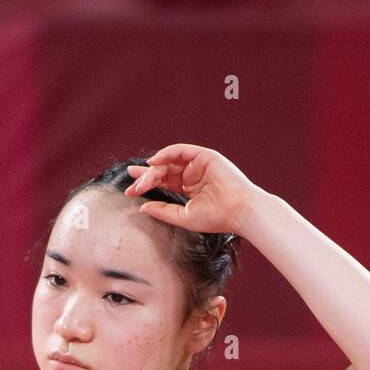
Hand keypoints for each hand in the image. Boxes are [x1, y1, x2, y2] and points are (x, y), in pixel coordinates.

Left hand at [125, 145, 263, 236]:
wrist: (238, 211)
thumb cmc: (216, 218)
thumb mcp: (183, 217)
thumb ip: (163, 211)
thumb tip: (142, 207)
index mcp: (189, 189)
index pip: (164, 183)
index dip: (146, 185)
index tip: (130, 192)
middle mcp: (192, 175)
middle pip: (163, 170)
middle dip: (146, 176)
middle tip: (132, 183)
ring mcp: (198, 164)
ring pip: (169, 161)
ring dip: (154, 168)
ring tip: (141, 178)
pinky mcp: (204, 156)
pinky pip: (180, 151)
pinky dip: (166, 154)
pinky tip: (153, 162)